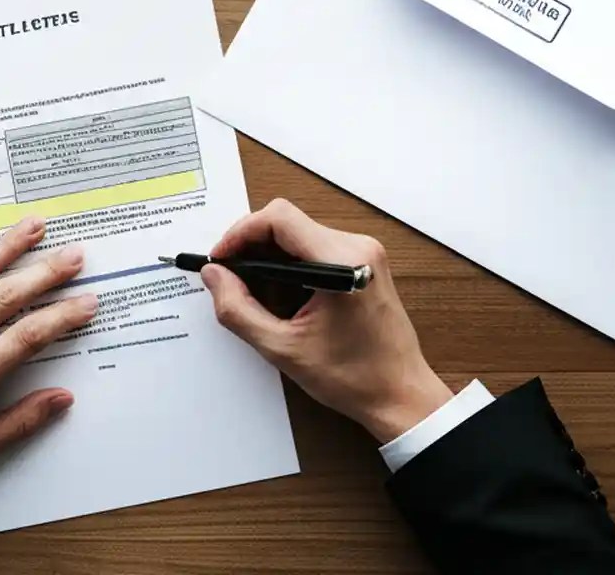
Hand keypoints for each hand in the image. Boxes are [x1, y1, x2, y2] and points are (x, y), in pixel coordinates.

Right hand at [200, 199, 451, 442]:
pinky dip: (290, 263)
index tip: (221, 260)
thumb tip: (214, 276)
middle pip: (287, 222)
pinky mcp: (365, 263)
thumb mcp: (283, 348)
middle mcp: (357, 248)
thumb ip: (238, 310)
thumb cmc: (354, 377)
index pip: (279, 218)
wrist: (400, 395)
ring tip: (254, 291)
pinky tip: (281, 293)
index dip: (240, 233)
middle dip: (251, 246)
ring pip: (300, 234)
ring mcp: (365, 253)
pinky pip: (316, 247)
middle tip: (230, 278)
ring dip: (270, 256)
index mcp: (341, 261)